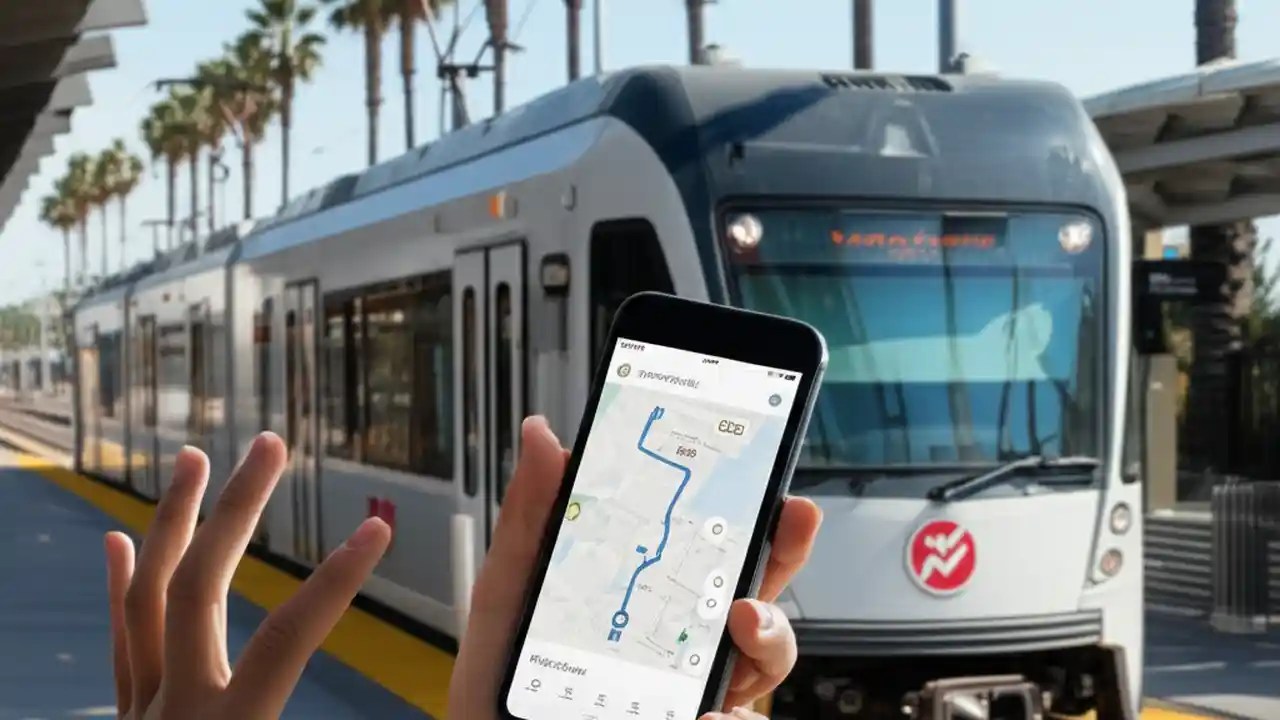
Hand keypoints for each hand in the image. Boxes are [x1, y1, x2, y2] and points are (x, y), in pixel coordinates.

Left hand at [103, 433, 391, 718]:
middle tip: (268, 443)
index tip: (378, 528)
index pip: (286, 638)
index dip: (336, 580)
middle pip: (197, 589)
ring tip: (193, 459)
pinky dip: (122, 586)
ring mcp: (141, 714)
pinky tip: (118, 541)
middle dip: (236, 509)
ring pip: (145, 602)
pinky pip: (120, 642)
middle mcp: (176, 711)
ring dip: (172, 523)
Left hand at [448, 416, 822, 719]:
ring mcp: (692, 689)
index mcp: (649, 592)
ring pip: (764, 658)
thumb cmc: (504, 676)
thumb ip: (530, 519)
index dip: (752, 514)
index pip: (712, 548)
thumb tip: (541, 436)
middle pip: (756, 590)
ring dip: (770, 634)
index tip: (774, 487)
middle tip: (791, 520)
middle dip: (785, 552)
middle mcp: (683, 640)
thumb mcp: (510, 591)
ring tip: (744, 621)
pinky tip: (711, 715)